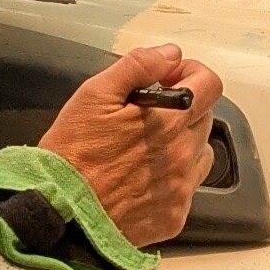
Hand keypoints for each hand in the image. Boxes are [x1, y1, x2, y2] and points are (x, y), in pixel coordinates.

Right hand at [37, 45, 224, 247]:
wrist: (60, 215)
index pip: (210, 84)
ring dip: (182, 144)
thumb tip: (168, 54)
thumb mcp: (94, 95)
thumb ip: (137, 67)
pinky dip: (171, 179)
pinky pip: (186, 189)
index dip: (192, 73)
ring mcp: (181, 189)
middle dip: (182, 109)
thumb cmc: (71, 157)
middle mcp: (183, 155)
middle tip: (146, 114)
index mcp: (169, 121)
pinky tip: (141, 179)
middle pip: (205, 118)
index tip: (169, 79)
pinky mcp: (174, 216)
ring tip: (144, 149)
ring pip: (200, 154)